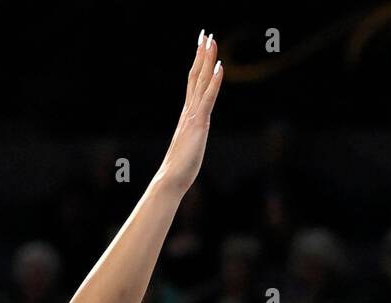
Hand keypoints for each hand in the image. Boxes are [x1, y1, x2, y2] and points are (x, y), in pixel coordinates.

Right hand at [155, 31, 223, 192]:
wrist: (171, 179)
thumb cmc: (180, 168)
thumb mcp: (189, 145)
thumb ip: (192, 135)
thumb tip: (193, 136)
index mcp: (187, 114)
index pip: (193, 83)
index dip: (198, 64)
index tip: (201, 47)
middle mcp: (189, 110)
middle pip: (195, 76)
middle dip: (201, 55)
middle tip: (205, 34)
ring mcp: (193, 115)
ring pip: (201, 82)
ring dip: (207, 60)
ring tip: (211, 41)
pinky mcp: (199, 124)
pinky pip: (208, 99)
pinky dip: (214, 82)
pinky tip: (219, 67)